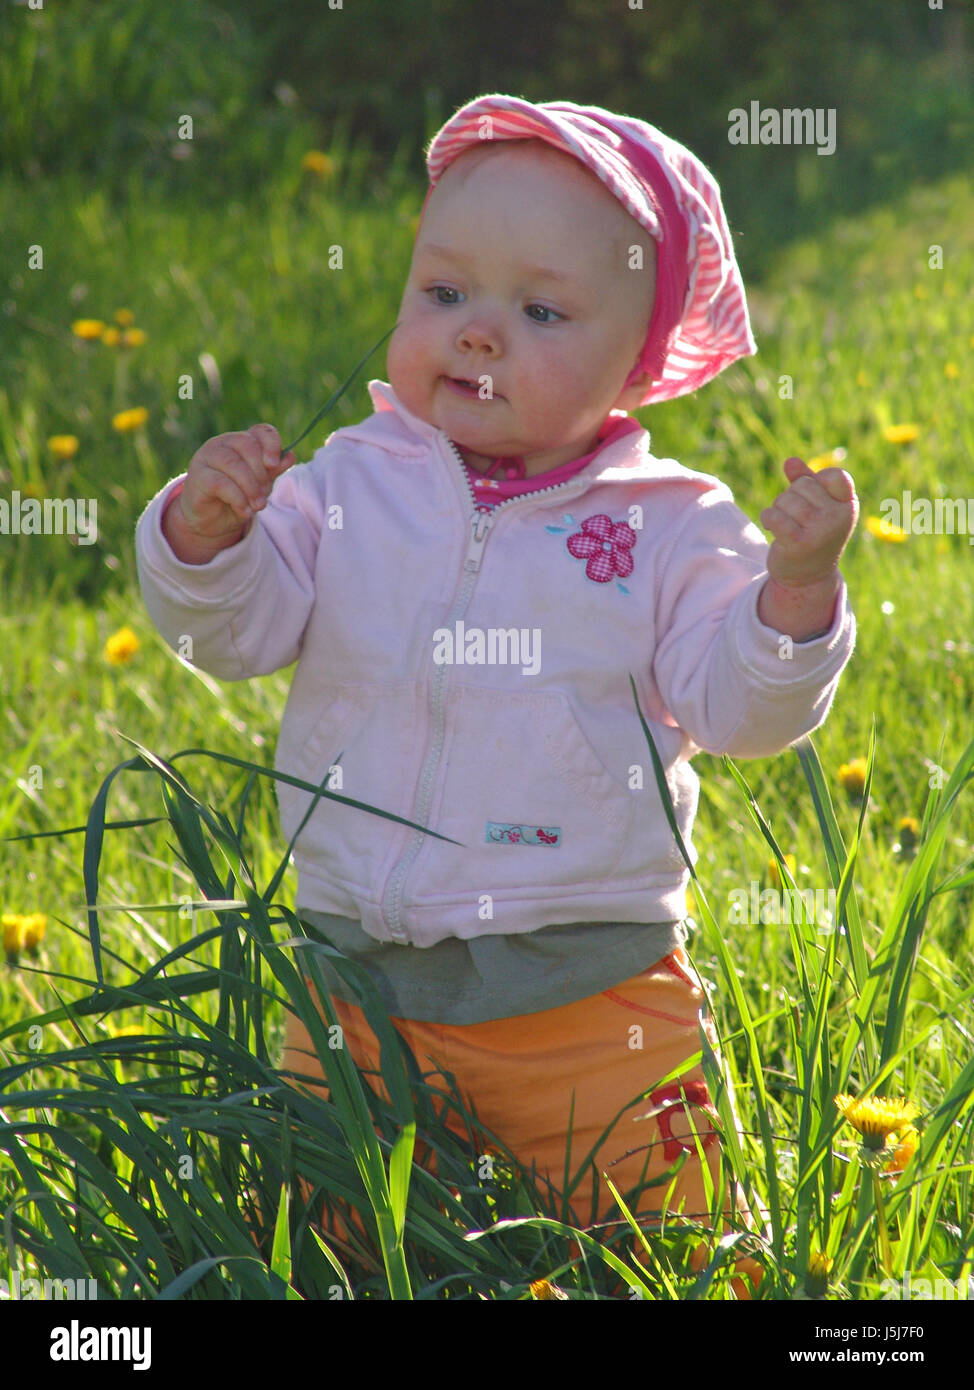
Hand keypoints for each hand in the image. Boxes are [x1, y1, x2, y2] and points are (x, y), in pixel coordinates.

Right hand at [177, 424, 295, 540]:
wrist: (212, 520)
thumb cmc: (238, 496)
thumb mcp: (261, 484)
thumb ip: (273, 470)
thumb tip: (290, 456)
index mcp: (241, 441)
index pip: (261, 431)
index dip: (271, 444)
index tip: (274, 465)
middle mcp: (222, 444)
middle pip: (247, 445)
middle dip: (261, 473)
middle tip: (265, 494)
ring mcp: (207, 458)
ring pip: (233, 463)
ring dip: (251, 487)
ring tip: (258, 505)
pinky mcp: (197, 477)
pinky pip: (220, 483)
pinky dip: (238, 499)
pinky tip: (245, 511)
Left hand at [760, 456, 858, 587]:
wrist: (808, 576)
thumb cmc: (812, 533)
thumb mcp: (815, 505)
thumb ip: (805, 480)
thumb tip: (791, 462)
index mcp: (848, 504)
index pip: (835, 475)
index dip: (816, 481)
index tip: (814, 499)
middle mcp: (838, 517)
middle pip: (803, 485)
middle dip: (791, 496)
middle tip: (795, 517)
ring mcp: (821, 531)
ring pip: (785, 500)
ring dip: (777, 509)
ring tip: (785, 524)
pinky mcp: (800, 543)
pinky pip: (774, 516)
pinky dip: (768, 518)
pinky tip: (773, 527)